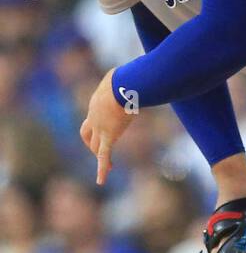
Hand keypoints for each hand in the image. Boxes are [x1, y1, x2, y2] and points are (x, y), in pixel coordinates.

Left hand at [80, 68, 132, 184]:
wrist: (121, 85)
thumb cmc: (127, 77)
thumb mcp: (129, 76)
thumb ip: (135, 77)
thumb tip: (150, 71)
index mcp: (98, 102)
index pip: (95, 115)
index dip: (99, 122)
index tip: (109, 123)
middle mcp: (94, 116)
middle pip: (87, 132)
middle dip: (92, 141)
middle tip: (100, 149)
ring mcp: (100, 128)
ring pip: (94, 146)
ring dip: (99, 155)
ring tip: (108, 167)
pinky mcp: (108, 137)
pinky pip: (103, 156)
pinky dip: (102, 169)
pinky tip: (101, 181)